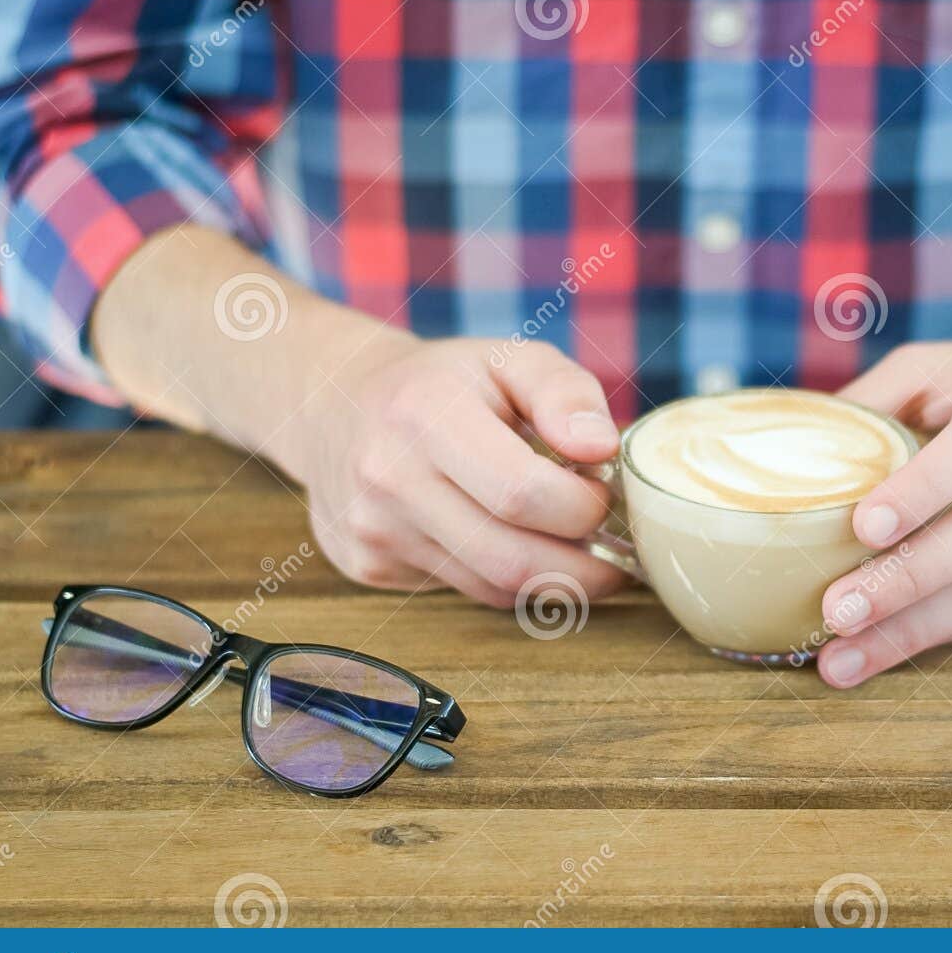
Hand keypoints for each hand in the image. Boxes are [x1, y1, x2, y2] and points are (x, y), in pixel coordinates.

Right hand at [297, 335, 627, 604]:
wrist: (334, 405)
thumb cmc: (441, 382)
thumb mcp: (508, 359)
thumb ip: (565, 392)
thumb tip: (602, 448)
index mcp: (424, 413)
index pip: (522, 493)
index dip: (583, 507)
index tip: (604, 495)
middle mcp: (389, 478)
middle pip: (513, 559)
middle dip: (585, 566)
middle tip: (617, 550)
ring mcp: (374, 531)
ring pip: (494, 588)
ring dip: (554, 579)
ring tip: (579, 547)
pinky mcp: (370, 567)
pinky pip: (467, 592)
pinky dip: (511, 580)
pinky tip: (522, 547)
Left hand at [815, 340, 951, 687]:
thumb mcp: (951, 366)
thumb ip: (878, 399)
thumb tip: (792, 445)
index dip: (922, 490)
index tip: (862, 527)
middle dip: (906, 582)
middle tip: (834, 613)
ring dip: (915, 631)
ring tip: (842, 659)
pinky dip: (947, 635)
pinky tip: (889, 653)